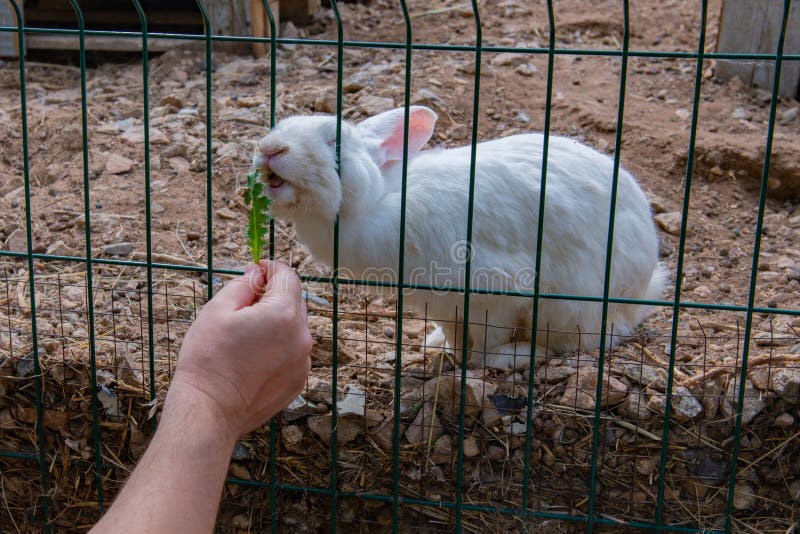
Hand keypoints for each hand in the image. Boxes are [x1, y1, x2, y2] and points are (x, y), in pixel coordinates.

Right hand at [168, 260, 312, 439]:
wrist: (209, 410)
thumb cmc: (208, 359)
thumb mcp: (218, 309)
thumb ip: (244, 285)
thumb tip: (257, 275)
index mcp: (284, 314)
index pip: (288, 277)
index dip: (272, 268)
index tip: (259, 268)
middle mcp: (301, 337)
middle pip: (294, 301)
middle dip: (274, 295)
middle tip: (247, 300)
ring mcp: (303, 361)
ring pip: (294, 328)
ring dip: (277, 322)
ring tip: (246, 333)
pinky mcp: (298, 380)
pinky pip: (293, 352)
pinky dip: (279, 346)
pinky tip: (253, 355)